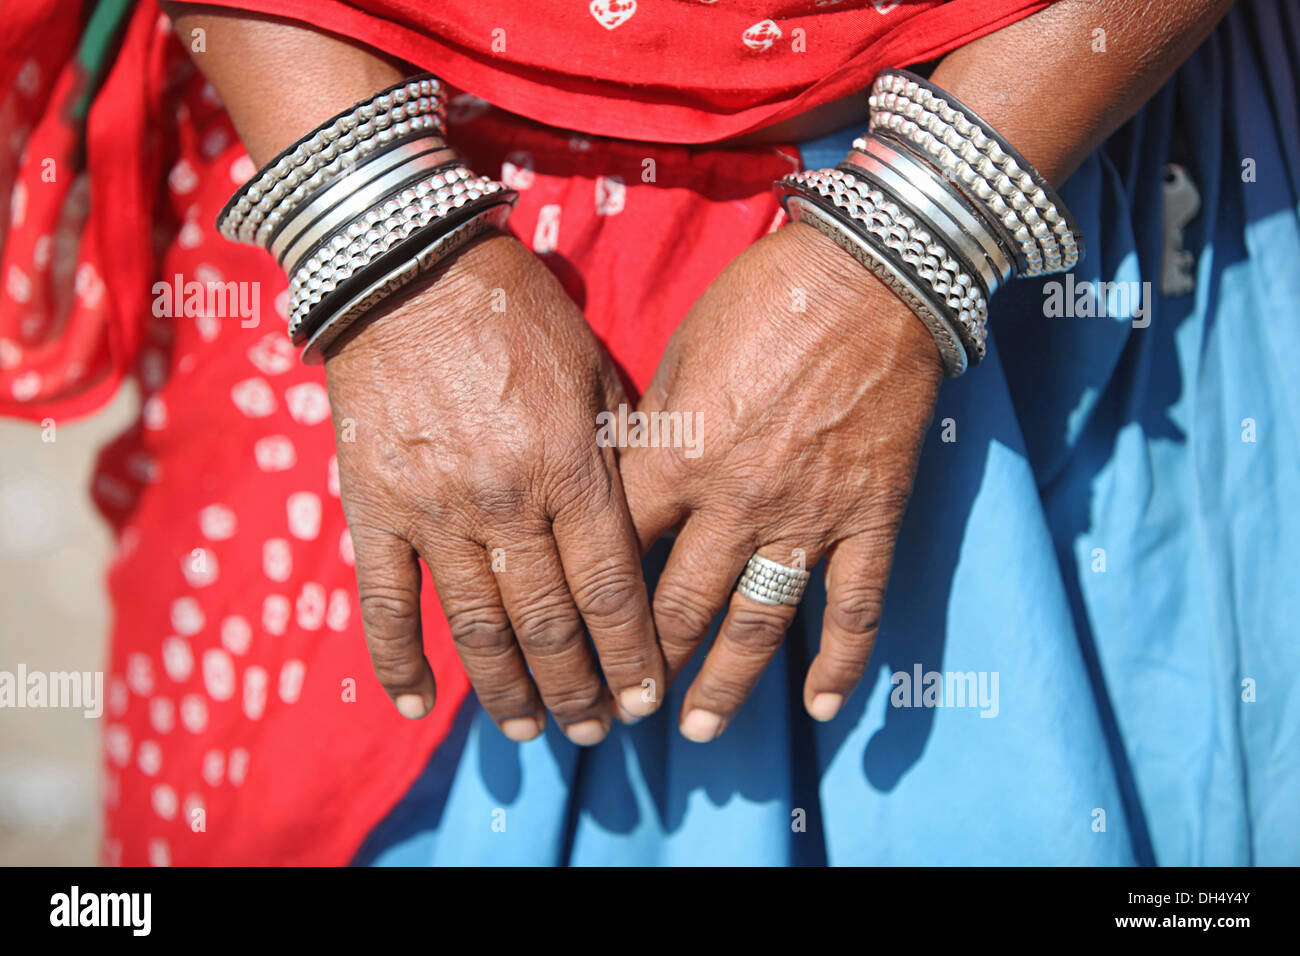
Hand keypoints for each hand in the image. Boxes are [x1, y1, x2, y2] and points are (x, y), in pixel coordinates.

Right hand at [326, 233, 663, 743]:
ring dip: (507, 690)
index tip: (644, 699)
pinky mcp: (373, 506)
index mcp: (569, 468)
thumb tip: (649, 519)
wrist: (407, 268)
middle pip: (548, 623)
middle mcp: (505, 503)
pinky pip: (383, 601)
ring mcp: (433, 511)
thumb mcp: (594, 370)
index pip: (611, 588)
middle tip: (596, 732)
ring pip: (476, 628)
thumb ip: (620, 451)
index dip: (631, 653)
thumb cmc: (517, 313)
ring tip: (532, 731)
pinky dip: (398, 660)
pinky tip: (419, 705)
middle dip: (578, 687)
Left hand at [622, 221, 942, 740]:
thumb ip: (648, 437)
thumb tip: (618, 490)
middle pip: (679, 605)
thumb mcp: (676, 358)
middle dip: (646, 664)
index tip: (576, 645)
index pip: (619, 556)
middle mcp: (736, 501)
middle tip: (624, 704)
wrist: (868, 274)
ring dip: (726, 683)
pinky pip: (856, 604)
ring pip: (760, 621)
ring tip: (698, 731)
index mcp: (677, 458)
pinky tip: (823, 707)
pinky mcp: (871, 514)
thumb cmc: (759, 301)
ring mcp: (808, 514)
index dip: (592, 608)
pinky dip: (842, 661)